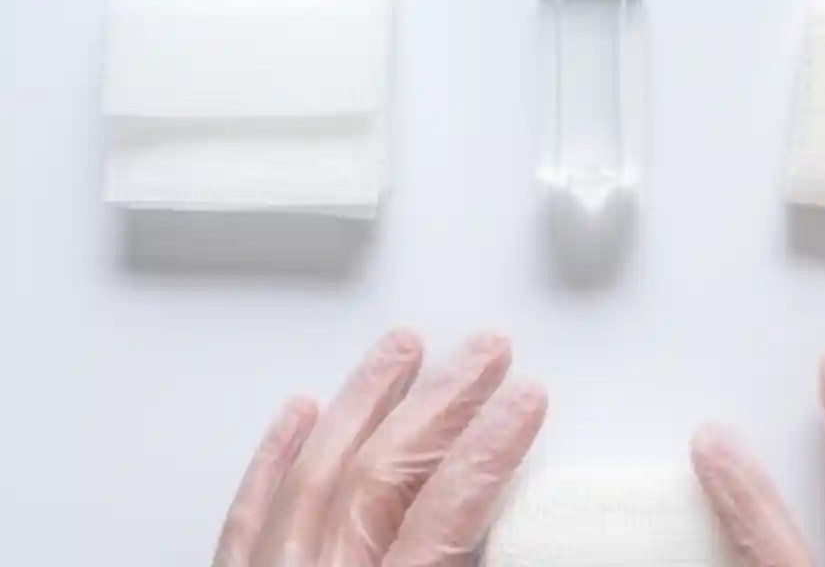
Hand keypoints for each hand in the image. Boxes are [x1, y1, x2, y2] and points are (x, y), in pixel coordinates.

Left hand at [212, 330, 547, 566]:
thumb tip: (504, 527)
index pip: (442, 512)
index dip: (490, 448)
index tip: (525, 399)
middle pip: (377, 475)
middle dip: (438, 403)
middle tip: (484, 354)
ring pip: (310, 474)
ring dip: (363, 401)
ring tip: (402, 349)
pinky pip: (246, 513)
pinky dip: (274, 456)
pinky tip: (299, 410)